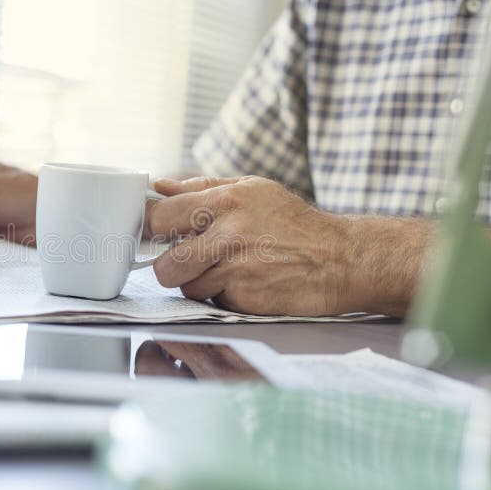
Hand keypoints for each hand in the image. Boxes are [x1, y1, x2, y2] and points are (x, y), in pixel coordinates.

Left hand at [148, 175, 351, 315]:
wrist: (340, 259)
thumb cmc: (293, 223)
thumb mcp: (253, 190)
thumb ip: (203, 187)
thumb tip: (160, 188)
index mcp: (226, 201)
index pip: (162, 216)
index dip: (150, 228)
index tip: (151, 233)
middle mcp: (229, 235)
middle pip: (165, 264)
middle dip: (171, 266)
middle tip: (187, 260)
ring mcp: (237, 270)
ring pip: (187, 287)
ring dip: (198, 283)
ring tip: (225, 270)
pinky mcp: (246, 299)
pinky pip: (213, 302)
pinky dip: (223, 296)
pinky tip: (245, 283)